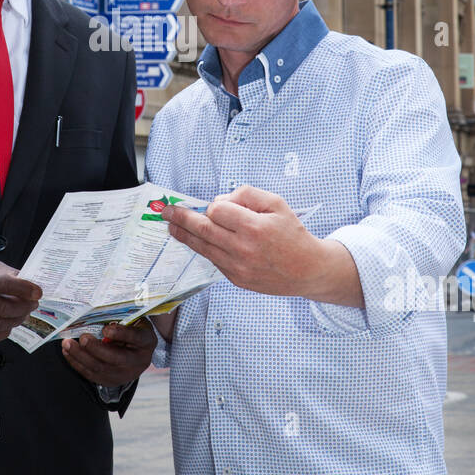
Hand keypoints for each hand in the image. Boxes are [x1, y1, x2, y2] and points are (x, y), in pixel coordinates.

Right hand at [0, 253, 41, 343]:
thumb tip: (29, 282)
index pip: (1, 283)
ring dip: (16, 319)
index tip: (37, 292)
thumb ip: (6, 272)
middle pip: (2, 307)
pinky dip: (4, 332)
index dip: (23, 289)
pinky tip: (8, 323)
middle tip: (32, 303)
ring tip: (22, 313)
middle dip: (24, 307)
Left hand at [61, 319, 156, 386]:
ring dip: (80, 356)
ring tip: (67, 344)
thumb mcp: (134, 322)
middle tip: (82, 337)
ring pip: (100, 368)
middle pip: (115, 358)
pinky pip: (91, 374)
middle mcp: (138, 361)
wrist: (138, 353)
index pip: (136, 337)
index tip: (105, 329)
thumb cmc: (133, 331)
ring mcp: (124, 374)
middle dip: (95, 348)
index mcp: (146, 342)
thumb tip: (98, 316)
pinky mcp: (110, 381)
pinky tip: (68, 353)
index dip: (121, 334)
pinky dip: (77, 363)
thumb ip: (121, 320)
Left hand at [161, 185, 348, 299]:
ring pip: (203, 247)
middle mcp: (244, 249)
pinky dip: (204, 248)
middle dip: (181, 219)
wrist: (307, 269)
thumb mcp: (276, 203)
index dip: (215, 205)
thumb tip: (220, 201)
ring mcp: (238, 267)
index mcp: (255, 228)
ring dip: (184, 235)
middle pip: (203, 230)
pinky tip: (198, 241)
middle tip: (166, 211)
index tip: (218, 205)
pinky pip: (213, 260)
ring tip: (171, 226)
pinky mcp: (237, 279)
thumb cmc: (293, 234)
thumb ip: (246, 195)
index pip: (218, 211)